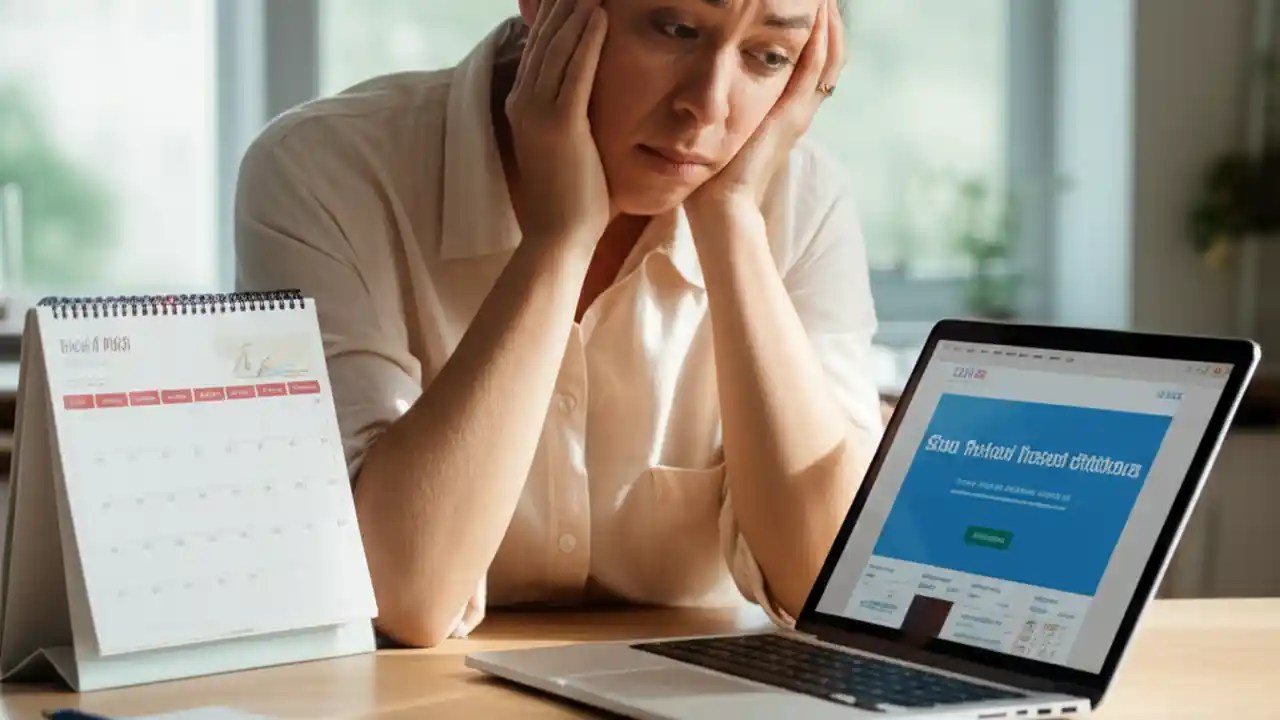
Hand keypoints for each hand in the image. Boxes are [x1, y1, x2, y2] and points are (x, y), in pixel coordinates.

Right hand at [506, 0, 610, 246]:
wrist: (559, 236)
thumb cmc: (569, 197)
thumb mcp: (564, 145)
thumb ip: (568, 114)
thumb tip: (583, 95)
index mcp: (521, 105)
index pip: (537, 47)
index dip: (553, 15)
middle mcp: (522, 102)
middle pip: (543, 38)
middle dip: (562, 3)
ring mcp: (538, 113)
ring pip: (556, 48)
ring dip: (576, 12)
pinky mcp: (560, 125)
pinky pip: (575, 72)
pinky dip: (587, 40)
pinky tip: (600, 16)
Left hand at [687, 0, 844, 213]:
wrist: (722, 207)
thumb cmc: (713, 176)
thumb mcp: (723, 131)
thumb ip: (722, 109)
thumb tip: (700, 91)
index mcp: (785, 113)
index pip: (811, 64)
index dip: (814, 33)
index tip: (806, 6)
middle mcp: (799, 110)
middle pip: (829, 56)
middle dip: (827, 22)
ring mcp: (799, 112)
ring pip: (829, 58)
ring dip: (828, 24)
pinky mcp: (792, 115)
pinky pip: (815, 69)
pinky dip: (820, 40)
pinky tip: (818, 16)